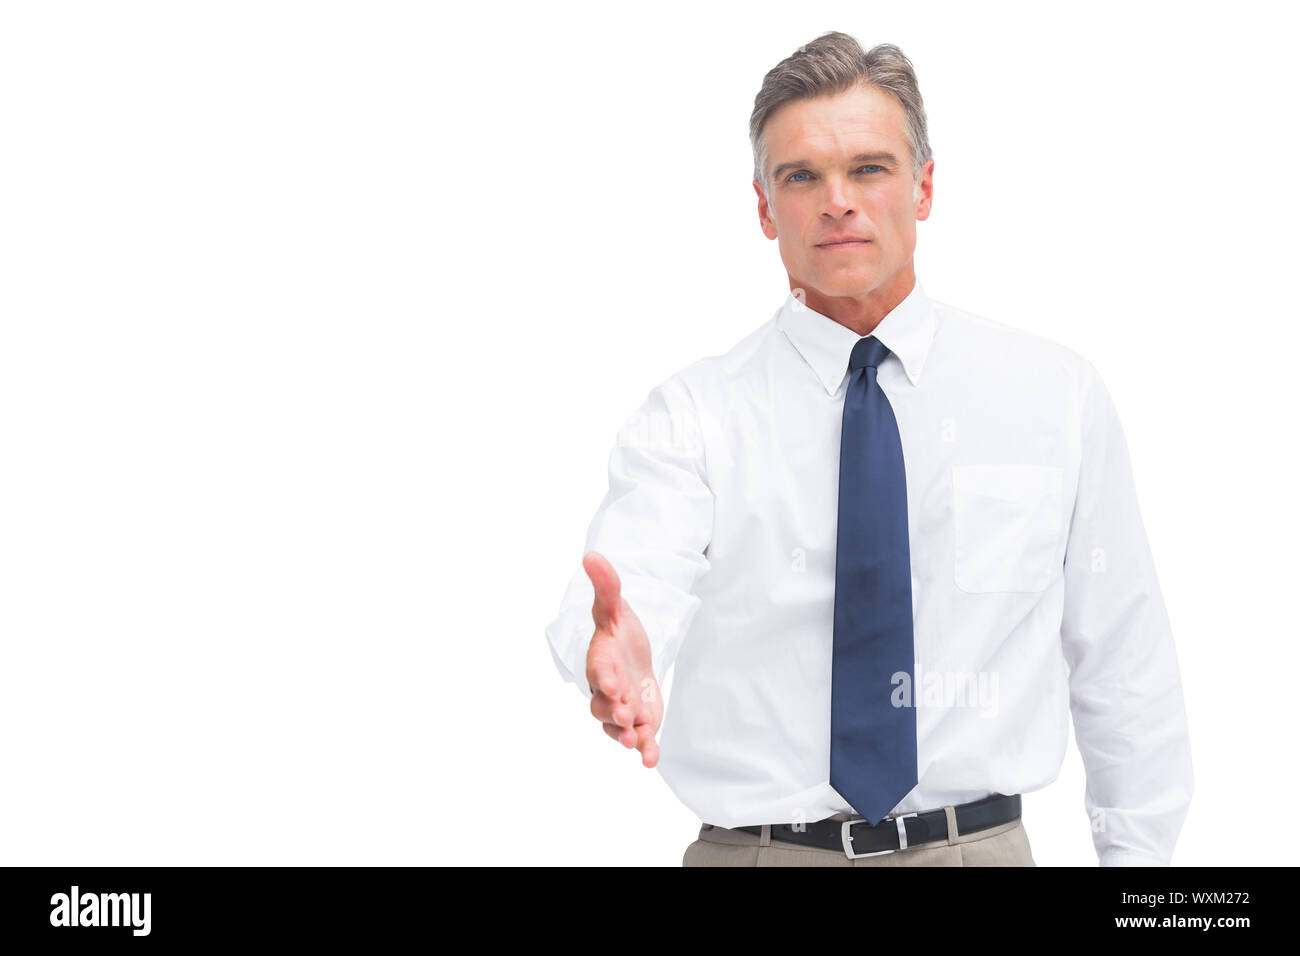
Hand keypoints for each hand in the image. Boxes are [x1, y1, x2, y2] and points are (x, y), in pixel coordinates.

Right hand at [583, 551, 662, 767]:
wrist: (631, 653)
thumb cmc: (618, 630)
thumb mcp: (614, 606)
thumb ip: (606, 586)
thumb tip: (592, 555)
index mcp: (600, 660)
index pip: (599, 669)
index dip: (604, 677)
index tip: (612, 683)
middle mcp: (606, 688)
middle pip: (602, 704)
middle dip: (613, 711)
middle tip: (625, 716)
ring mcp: (620, 708)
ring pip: (618, 727)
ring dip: (627, 735)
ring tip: (637, 744)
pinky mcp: (638, 722)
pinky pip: (639, 739)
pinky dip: (645, 750)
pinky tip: (652, 760)